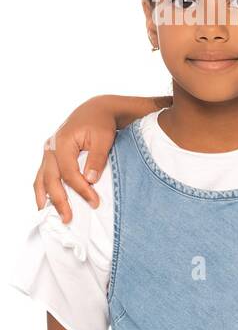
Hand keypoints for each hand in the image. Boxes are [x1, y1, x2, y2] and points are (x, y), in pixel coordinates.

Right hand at [33, 98, 119, 221]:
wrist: (96, 110)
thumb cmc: (102, 123)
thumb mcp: (104, 138)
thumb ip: (98, 158)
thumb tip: (91, 180)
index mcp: (63, 142)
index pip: (68, 173)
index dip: (80, 189)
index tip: (94, 202)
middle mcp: (51, 148)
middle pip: (51, 179)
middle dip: (59, 201)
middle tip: (68, 219)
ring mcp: (48, 151)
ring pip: (41, 178)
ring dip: (45, 198)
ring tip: (48, 215)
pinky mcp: (51, 155)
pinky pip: (43, 174)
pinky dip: (43, 189)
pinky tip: (45, 202)